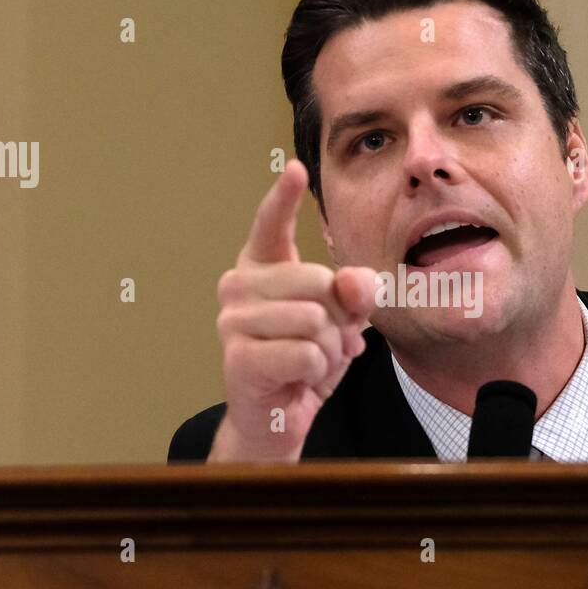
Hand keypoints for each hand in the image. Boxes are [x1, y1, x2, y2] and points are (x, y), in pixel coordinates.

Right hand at [209, 160, 376, 461]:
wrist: (276, 420)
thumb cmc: (304, 361)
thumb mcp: (341, 322)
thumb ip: (354, 294)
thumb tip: (355, 280)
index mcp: (261, 268)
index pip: (271, 225)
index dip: (283, 197)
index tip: (295, 169)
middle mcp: (238, 286)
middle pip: (316, 281)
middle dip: (337, 318)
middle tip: (324, 342)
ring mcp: (232, 321)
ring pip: (314, 320)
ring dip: (328, 348)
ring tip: (310, 362)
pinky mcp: (238, 358)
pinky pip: (306, 353)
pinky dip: (316, 372)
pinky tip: (296, 379)